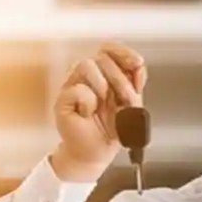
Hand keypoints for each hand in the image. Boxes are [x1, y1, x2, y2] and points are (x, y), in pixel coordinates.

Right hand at [51, 42, 146, 181]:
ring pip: (86, 65)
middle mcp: (87, 75)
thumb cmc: (112, 128)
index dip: (123, 52)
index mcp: (104, 73)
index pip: (109, 48)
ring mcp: (73, 85)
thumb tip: (138, 66)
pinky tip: (88, 113)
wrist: (98, 152)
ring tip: (104, 105)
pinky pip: (77, 89)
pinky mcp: (63, 100)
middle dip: (119, 78)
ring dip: (102, 86)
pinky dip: (88, 102)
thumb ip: (135, 83)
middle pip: (102, 56)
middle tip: (124, 99)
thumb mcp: (133, 103)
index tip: (137, 64)